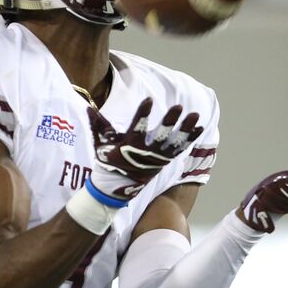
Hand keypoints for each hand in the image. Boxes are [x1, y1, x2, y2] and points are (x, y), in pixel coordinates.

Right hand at [85, 98, 203, 202]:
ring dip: (185, 129)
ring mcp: (157, 158)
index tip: (148, 100)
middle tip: (178, 107)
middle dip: (170, 121)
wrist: (117, 187)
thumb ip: (98, 127)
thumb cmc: (108, 162)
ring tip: (195, 115)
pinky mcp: (165, 160)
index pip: (137, 128)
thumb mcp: (101, 146)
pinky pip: (180, 149)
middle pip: (160, 136)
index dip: (143, 114)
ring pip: (174, 142)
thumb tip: (88, 108)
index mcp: (129, 146)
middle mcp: (146, 153)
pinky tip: (199, 127)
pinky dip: (190, 139)